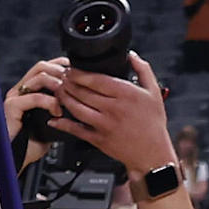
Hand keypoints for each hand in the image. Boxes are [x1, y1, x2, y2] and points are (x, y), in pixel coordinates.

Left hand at [44, 49, 180, 180]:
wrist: (152, 154)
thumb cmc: (153, 123)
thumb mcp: (154, 92)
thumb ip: (143, 70)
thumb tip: (132, 55)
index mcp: (126, 94)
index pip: (97, 80)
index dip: (80, 73)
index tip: (72, 69)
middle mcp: (114, 109)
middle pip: (84, 92)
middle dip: (69, 83)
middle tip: (62, 77)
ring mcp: (104, 125)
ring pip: (77, 109)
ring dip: (64, 98)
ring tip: (59, 91)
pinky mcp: (99, 140)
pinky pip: (77, 130)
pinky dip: (63, 124)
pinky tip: (55, 119)